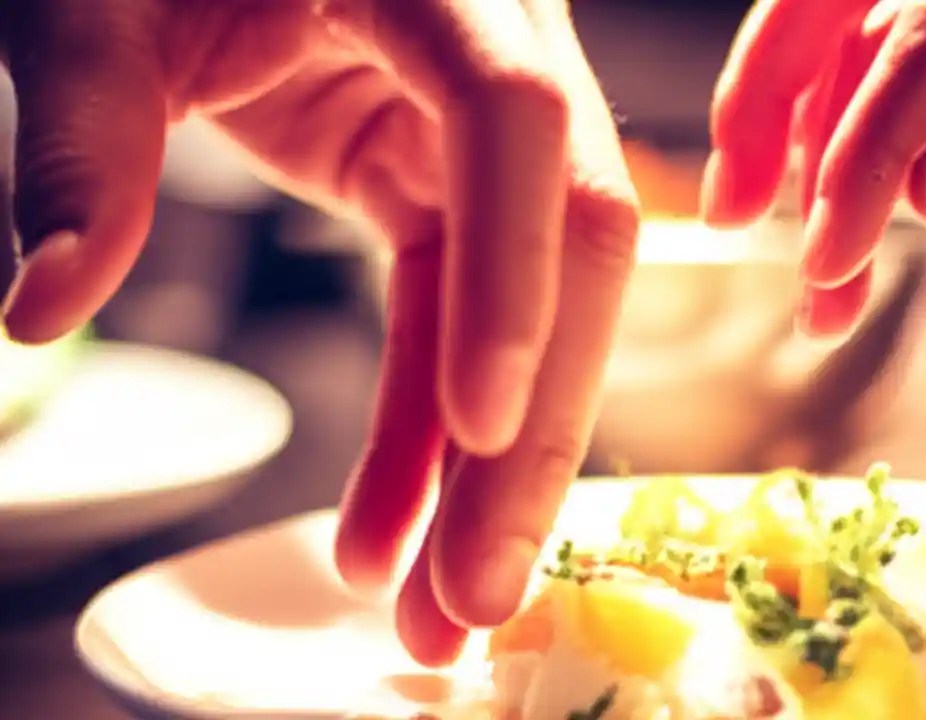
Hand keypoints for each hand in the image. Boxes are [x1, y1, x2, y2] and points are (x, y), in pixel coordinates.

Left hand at [0, 0, 638, 662]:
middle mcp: (498, 56)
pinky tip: (393, 527)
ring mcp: (476, 134)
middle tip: (474, 594)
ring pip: (532, 311)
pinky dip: (427, 432)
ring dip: (488, 467)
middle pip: (568, 249)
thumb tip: (45, 305)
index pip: (511, 118)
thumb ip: (83, 139)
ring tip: (434, 603)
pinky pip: (452, 322)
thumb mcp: (100, 9)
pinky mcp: (440, 188)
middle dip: (529, 432)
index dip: (512, 270)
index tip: (479, 423)